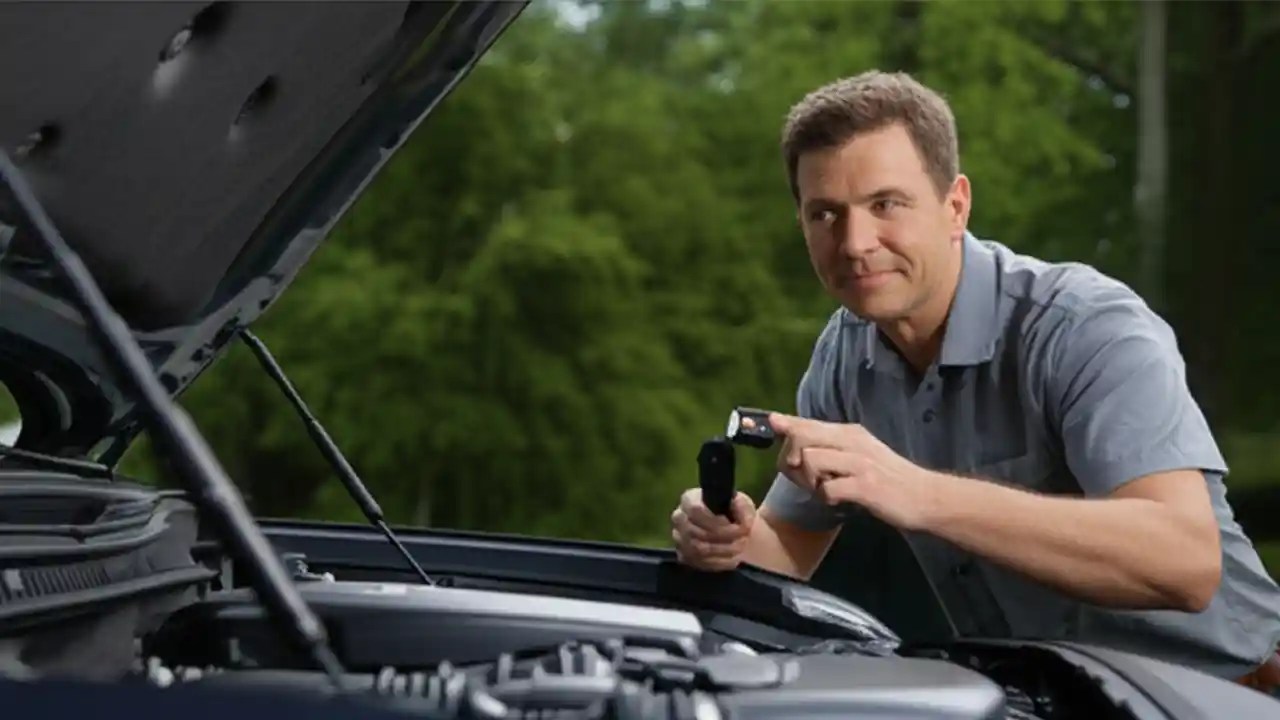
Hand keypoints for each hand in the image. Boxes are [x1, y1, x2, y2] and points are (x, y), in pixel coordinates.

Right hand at [670, 488, 756, 571]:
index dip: (715, 521)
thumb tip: (740, 518)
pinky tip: (733, 559)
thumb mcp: (741, 504)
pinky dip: (719, 563)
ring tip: (740, 548)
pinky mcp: (683, 555)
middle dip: (723, 538)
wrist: (730, 528)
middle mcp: (679, 517)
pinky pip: (699, 563)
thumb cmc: (732, 512)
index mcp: (689, 499)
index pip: (694, 510)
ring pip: (698, 549)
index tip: (736, 526)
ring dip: (723, 550)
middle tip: (743, 539)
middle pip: (696, 532)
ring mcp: (679, 538)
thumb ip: (742, 507)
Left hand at [768, 412, 938, 530]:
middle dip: (794, 459)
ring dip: (811, 481)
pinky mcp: (865, 486)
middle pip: (803, 436)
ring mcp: (859, 462)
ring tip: (829, 490)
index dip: (786, 423)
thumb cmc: (888, 480)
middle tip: (806, 478)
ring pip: (811, 460)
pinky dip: (828, 499)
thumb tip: (792, 453)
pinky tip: (841, 501)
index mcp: (850, 433)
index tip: (770, 421)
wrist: (926, 497)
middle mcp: (853, 441)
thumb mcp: (858, 456)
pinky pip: (827, 490)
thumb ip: (829, 452)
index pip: (809, 423)